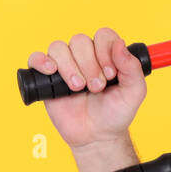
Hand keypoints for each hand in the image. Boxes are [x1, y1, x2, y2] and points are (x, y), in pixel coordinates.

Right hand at [28, 28, 146, 150]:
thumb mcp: (134, 93)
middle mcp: (85, 56)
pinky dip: (41, 61)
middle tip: (96, 88)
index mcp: (106, 54)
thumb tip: (119, 44)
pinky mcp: (47, 78)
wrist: (96, 136)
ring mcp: (65, 65)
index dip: (105, 51)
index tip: (110, 74)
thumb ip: (132, 68)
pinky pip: (36, 58)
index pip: (103, 35)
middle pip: (80, 41)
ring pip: (59, 48)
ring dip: (69, 67)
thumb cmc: (115, 113)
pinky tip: (52, 71)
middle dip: (89, 65)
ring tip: (78, 88)